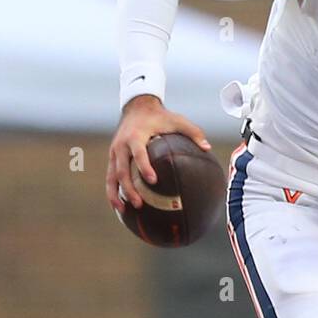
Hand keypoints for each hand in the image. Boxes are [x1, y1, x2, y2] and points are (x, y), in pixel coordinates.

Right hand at [106, 94, 211, 211]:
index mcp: (136, 136)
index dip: (144, 167)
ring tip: (125, 210)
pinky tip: (120, 206)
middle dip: (129, 188)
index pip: (138, 154)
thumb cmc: (160, 116)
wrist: (137, 107)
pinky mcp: (112, 157)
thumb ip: (193, 132)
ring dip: (116, 194)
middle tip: (140, 203)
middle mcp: (121, 145)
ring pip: (112, 177)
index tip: (153, 181)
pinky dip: (113, 191)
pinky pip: (110, 177)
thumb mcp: (177, 120)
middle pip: (121, 170)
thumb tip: (207, 148)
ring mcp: (114, 152)